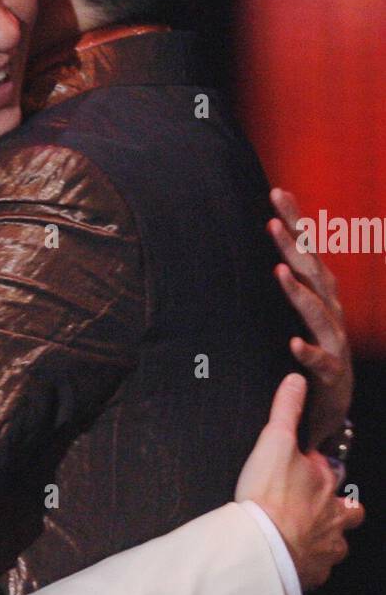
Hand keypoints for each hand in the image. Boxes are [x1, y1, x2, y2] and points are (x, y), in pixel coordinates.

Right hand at [235, 373, 362, 590]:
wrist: (264, 547)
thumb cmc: (270, 497)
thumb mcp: (275, 442)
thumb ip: (286, 411)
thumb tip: (297, 380)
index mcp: (328, 485)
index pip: (333, 474)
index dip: (318, 472)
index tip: (302, 471)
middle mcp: (335, 519)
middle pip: (348, 514)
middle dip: (337, 512)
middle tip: (311, 510)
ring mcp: (327, 550)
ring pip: (335, 545)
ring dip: (322, 541)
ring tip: (299, 539)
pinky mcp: (314, 575)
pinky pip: (315, 571)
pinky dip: (305, 566)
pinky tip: (289, 562)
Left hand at [268, 187, 352, 447]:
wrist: (333, 401)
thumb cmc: (312, 351)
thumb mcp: (300, 312)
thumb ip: (288, 282)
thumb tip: (261, 248)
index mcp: (322, 294)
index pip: (308, 252)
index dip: (296, 222)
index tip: (277, 193)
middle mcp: (332, 311)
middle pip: (313, 272)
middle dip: (295, 244)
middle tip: (273, 219)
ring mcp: (334, 340)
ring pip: (319, 313)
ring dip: (299, 292)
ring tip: (280, 272)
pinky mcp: (331, 372)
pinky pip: (319, 360)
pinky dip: (307, 351)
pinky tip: (293, 343)